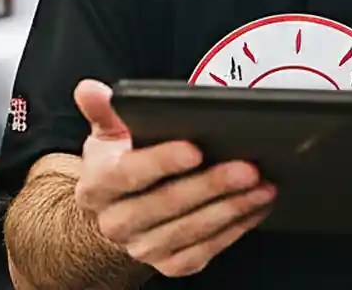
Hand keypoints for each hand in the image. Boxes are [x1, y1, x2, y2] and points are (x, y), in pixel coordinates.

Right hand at [71, 79, 276, 276]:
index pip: (127, 174)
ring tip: (262, 186)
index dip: (161, 162)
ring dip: (230, 208)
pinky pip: (205, 250)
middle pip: (165, 204)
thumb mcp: (109, 131)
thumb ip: (103, 109)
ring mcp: (142, 247)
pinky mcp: (170, 263)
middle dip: (210, 185)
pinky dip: (235, 229)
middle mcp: (115, 223)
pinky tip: (256, 208)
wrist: (122, 207)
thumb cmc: (121, 161)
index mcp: (96, 186)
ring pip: (190, 230)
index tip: (195, 149)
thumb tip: (90, 89)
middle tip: (247, 167)